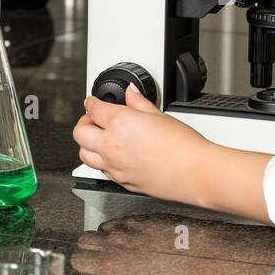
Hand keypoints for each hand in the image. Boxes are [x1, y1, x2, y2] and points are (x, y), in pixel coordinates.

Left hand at [73, 85, 216, 205]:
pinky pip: (101, 170)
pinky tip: (113, 155)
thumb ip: (138, 103)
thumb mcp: (159, 115)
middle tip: (93, 119)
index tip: (92, 102)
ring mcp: (114, 166)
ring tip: (98, 138)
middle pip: (80, 132)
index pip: (93, 109)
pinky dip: (101, 161)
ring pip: (84, 154)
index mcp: (120, 123)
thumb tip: (131, 93)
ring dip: (87, 144)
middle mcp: (111, 146)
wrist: (194, 172)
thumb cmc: (182, 146)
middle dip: (84, 122)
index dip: (91, 102)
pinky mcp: (121, 181)